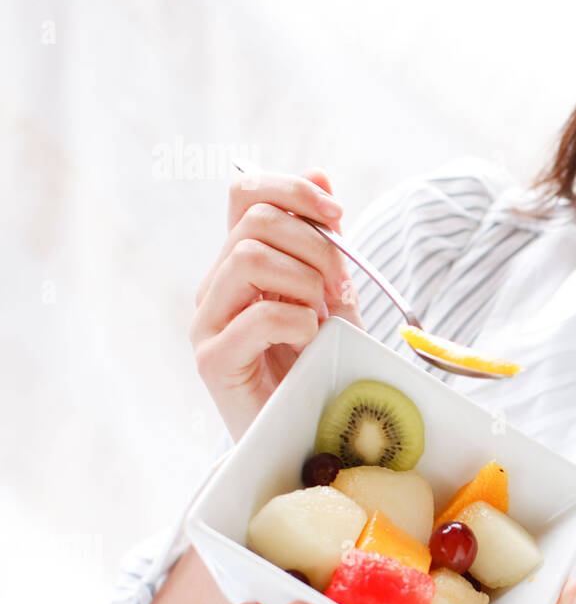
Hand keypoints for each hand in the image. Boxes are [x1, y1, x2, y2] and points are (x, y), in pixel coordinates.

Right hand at [191, 167, 365, 443]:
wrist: (314, 431)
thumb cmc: (325, 361)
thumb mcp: (336, 291)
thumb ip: (324, 237)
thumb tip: (319, 172)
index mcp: (242, 260)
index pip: (246, 192)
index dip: (294, 191)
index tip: (338, 217)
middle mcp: (216, 284)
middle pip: (257, 222)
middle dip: (317, 248)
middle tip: (339, 290)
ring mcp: (208, 321)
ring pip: (250, 258)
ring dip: (305, 284)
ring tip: (321, 319)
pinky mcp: (213, 360)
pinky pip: (256, 315)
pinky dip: (297, 323)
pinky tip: (309, 343)